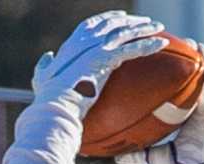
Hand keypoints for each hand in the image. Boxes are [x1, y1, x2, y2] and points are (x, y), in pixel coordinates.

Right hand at [32, 12, 167, 112]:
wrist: (56, 106)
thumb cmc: (48, 98)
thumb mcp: (41, 78)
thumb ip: (45, 64)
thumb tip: (48, 56)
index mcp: (72, 43)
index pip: (94, 24)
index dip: (109, 18)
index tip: (122, 17)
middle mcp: (85, 41)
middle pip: (114, 24)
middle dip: (132, 21)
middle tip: (148, 23)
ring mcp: (96, 48)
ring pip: (126, 33)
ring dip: (145, 29)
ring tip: (161, 28)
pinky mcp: (106, 59)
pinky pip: (132, 49)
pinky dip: (149, 45)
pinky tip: (163, 44)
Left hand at [113, 48, 203, 163]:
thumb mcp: (158, 158)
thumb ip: (139, 154)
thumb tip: (117, 156)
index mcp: (189, 115)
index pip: (181, 88)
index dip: (174, 73)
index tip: (162, 58)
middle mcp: (202, 110)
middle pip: (196, 79)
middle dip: (190, 60)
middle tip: (179, 41)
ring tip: (195, 45)